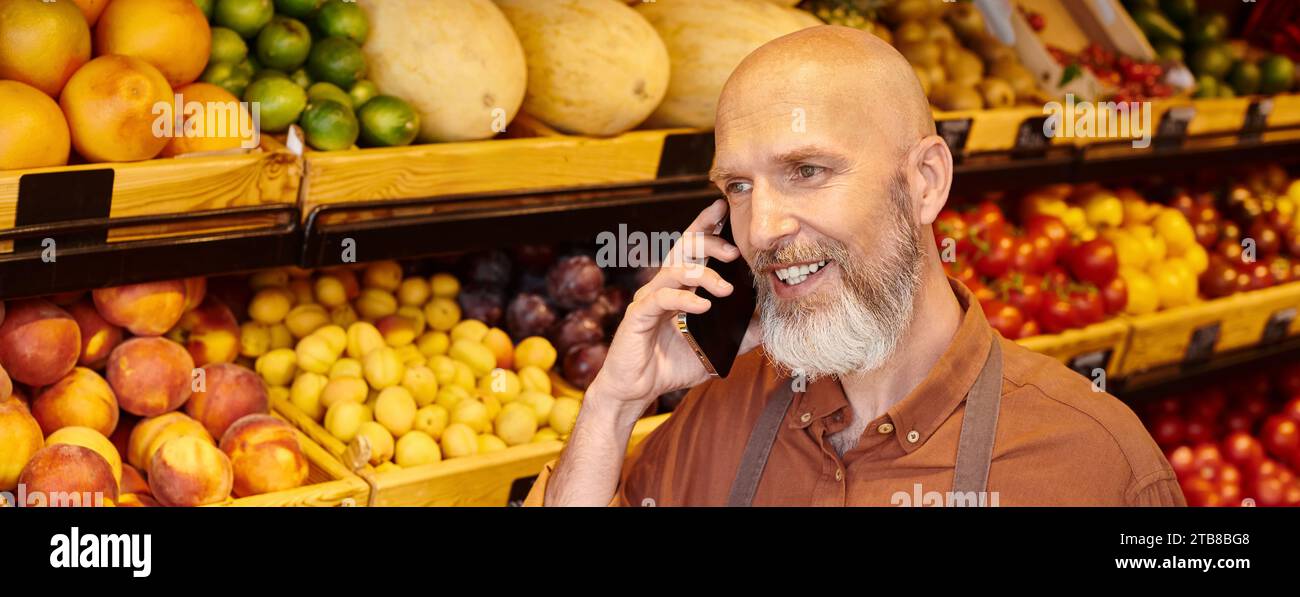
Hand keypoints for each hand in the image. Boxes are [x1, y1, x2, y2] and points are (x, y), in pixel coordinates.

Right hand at [586, 199, 758, 413]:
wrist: (636, 389)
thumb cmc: (670, 365)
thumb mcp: (715, 349)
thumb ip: (740, 336)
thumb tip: (769, 324)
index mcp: (678, 288)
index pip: (693, 249)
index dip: (706, 227)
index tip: (724, 210)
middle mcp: (662, 287)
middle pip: (682, 248)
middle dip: (708, 241)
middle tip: (734, 251)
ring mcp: (648, 299)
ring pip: (674, 271)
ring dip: (703, 275)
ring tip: (726, 289)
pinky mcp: (637, 316)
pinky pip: (662, 299)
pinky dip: (685, 300)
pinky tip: (703, 307)